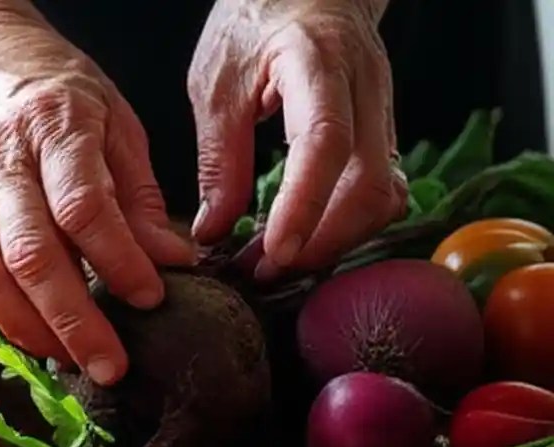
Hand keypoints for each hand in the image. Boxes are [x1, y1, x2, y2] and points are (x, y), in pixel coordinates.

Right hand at [0, 17, 195, 384]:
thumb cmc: (59, 95)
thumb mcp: (116, 124)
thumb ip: (139, 195)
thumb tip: (172, 262)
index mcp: (53, 127)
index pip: (82, 206)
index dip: (118, 260)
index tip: (152, 298)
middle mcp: (2, 163)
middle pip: (31, 254)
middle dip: (75, 319)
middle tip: (113, 365)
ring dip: (33, 331)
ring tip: (74, 363)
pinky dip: (6, 318)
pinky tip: (41, 340)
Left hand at [188, 0, 407, 280]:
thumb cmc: (255, 23)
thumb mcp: (216, 83)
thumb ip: (218, 159)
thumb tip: (213, 232)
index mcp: (318, 63)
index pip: (325, 142)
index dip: (305, 204)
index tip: (276, 250)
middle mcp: (365, 88)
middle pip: (368, 183)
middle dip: (321, 239)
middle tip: (265, 270)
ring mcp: (383, 110)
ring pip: (384, 195)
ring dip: (335, 240)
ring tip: (277, 262)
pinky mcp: (381, 132)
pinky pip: (381, 191)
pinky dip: (346, 224)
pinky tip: (305, 238)